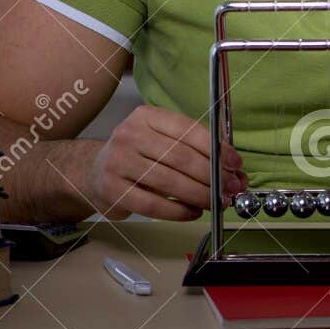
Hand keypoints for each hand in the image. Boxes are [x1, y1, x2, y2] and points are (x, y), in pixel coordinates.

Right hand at [84, 105, 247, 220]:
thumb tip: (235, 172)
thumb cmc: (139, 156)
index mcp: (147, 116)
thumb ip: (198, 153)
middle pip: (181, 157)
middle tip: (229, 189)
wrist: (94, 172)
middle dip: (212, 176)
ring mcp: (118, 161)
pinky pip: (153, 205)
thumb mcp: (164, 142)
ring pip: (169, 182)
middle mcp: (130, 134)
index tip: (235, 164)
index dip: (216, 149)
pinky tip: (192, 212)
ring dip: (199, 195)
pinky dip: (178, 211)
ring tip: (215, 202)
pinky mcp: (112, 189)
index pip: (188, 130)